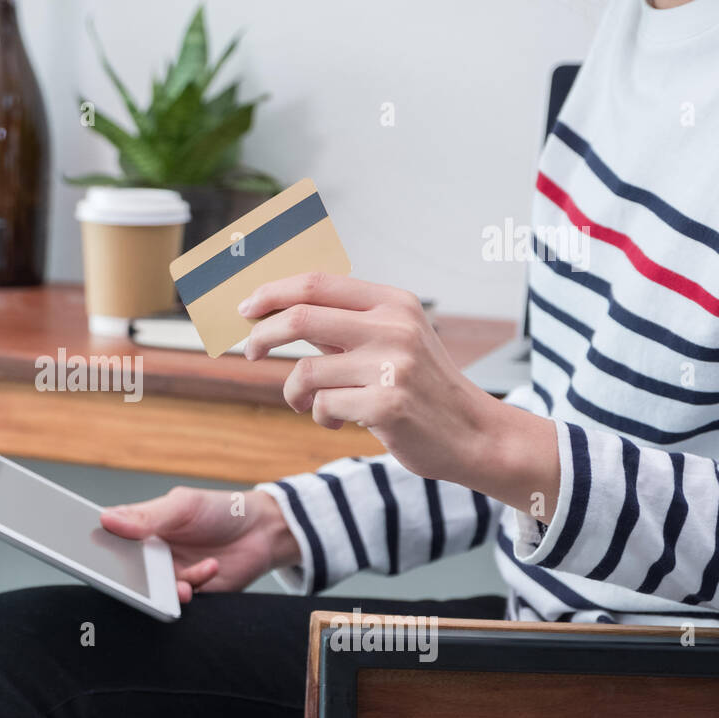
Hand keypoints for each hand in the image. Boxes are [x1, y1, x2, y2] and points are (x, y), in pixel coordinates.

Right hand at [100, 487, 297, 602]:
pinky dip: (192, 588)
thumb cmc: (220, 511)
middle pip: (126, 572)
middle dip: (129, 578)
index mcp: (142, 529)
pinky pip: (179, 600)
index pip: (109, 540)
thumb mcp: (182, 505)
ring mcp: (169, 575)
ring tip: (184, 584)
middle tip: (139, 577)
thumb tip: (107, 518)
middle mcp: (151, 555)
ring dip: (166, 590)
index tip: (89, 553)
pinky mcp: (190, 592)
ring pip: (152, 592)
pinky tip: (209, 569)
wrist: (263, 532)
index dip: (95, 547)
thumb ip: (146, 516)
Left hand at [239, 271, 558, 515]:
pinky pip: (324, 407)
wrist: (473, 433)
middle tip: (250, 352)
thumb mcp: (392, 340)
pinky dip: (320, 417)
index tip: (245, 310)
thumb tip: (276, 309)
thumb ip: (341, 324)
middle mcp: (394, 327)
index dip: (271, 293)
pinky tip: (337, 422)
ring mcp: (393, 366)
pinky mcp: (388, 405)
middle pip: (300, 318)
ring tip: (308, 404)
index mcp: (392, 302)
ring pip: (306, 374)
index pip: (316, 284)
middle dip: (262, 336)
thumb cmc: (421, 387)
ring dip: (294, 394)